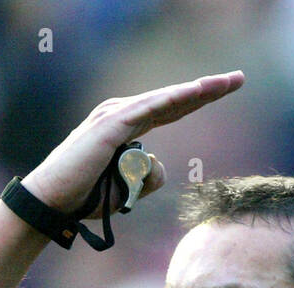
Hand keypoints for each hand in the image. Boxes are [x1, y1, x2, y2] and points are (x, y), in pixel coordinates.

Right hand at [21, 71, 244, 217]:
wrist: (53, 202)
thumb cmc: (86, 197)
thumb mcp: (129, 189)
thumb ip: (150, 176)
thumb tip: (161, 164)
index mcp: (128, 126)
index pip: (172, 108)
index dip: (200, 98)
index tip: (228, 88)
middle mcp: (123, 114)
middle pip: (174, 98)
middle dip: (209, 88)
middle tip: (240, 78)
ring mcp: (115, 116)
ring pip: (165, 100)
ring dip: (196, 92)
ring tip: (224, 83)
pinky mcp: (110, 125)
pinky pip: (148, 108)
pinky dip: (173, 99)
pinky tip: (195, 92)